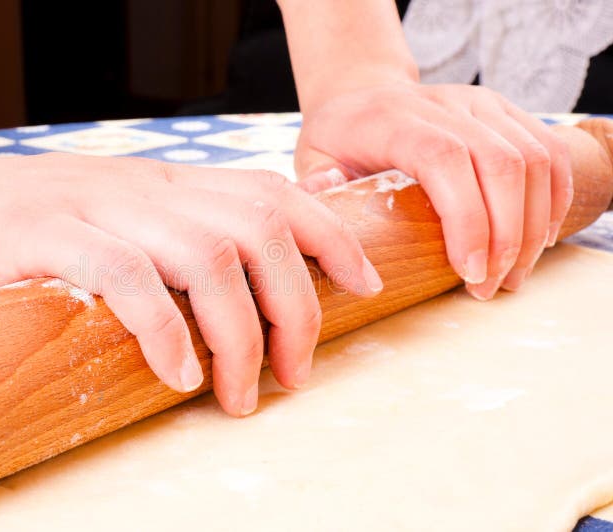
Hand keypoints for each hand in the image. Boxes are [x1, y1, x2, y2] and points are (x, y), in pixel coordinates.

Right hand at [0, 136, 382, 416]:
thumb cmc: (3, 235)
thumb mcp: (97, 233)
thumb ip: (155, 253)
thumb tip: (216, 310)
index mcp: (160, 186)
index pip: (271, 192)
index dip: (330, 236)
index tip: (361, 289)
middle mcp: (138, 188)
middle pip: (258, 228)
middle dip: (296, 307)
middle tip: (290, 376)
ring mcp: (90, 207)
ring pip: (206, 255)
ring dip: (241, 333)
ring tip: (239, 395)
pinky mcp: (36, 236)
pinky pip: (123, 274)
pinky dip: (163, 327)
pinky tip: (177, 375)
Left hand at [295, 82, 572, 299]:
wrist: (361, 93)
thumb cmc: (336, 139)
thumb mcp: (310, 160)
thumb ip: (317, 190)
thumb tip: (335, 228)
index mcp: (391, 118)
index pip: (443, 158)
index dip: (466, 217)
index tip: (468, 272)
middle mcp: (442, 103)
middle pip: (500, 162)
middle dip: (506, 236)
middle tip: (490, 288)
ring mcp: (478, 103)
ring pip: (534, 158)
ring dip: (533, 225)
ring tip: (512, 274)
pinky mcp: (502, 111)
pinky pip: (548, 151)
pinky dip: (553, 199)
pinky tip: (539, 239)